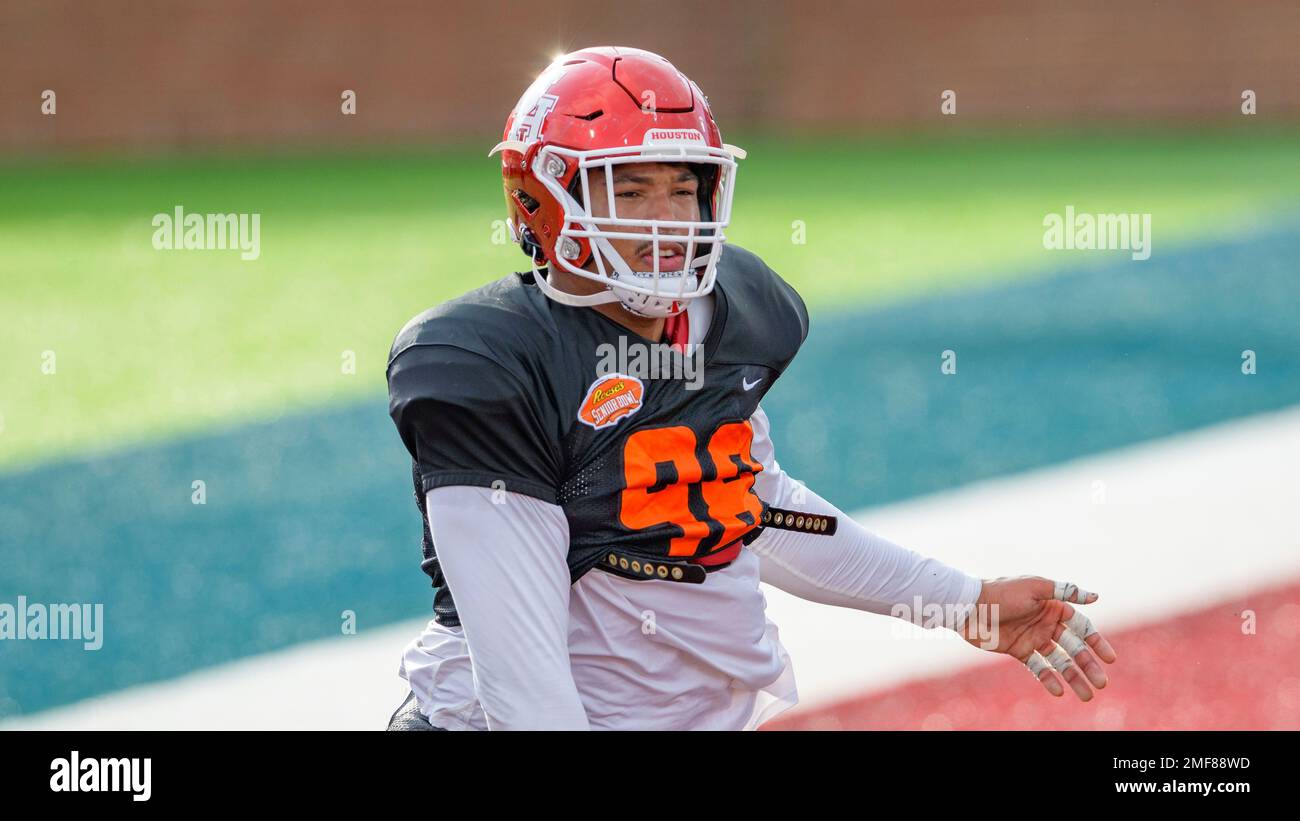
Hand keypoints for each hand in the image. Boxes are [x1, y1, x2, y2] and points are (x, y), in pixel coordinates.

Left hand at [955, 576, 1116, 700]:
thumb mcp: (1035, 587)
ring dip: (1074, 677)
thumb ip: (1065, 592)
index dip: (1097, 643)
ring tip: (1087, 695)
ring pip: (1059, 661)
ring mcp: (1033, 638)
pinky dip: (1049, 679)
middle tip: (1102, 684)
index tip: (1110, 659)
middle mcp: (1047, 623)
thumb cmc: (1002, 592)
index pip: (1082, 628)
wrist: (969, 606)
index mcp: (1053, 607)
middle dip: (1089, 665)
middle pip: (1074, 648)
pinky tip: (1060, 691)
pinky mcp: (1019, 650)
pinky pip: (1038, 667)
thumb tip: (1096, 596)